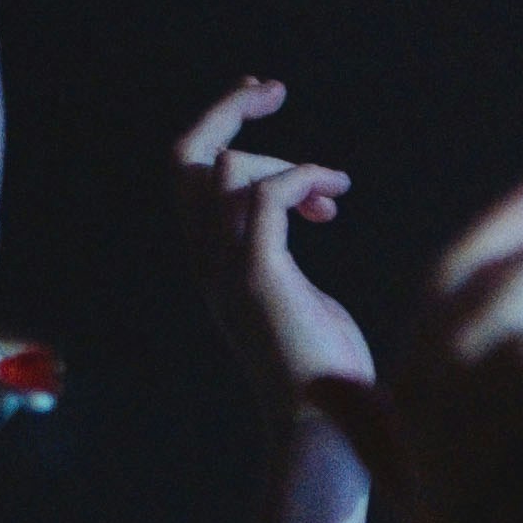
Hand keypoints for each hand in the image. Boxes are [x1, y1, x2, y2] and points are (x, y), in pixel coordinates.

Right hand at [169, 78, 373, 404]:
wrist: (324, 433)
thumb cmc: (325, 372)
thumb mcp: (298, 291)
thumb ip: (283, 245)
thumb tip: (306, 202)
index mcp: (211, 262)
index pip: (188, 175)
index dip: (220, 129)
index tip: (265, 107)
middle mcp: (208, 262)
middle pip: (188, 159)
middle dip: (226, 111)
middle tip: (272, 89)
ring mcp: (229, 271)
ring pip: (224, 172)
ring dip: (282, 156)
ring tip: (333, 188)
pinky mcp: (262, 280)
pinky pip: (265, 198)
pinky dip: (299, 177)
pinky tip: (334, 196)